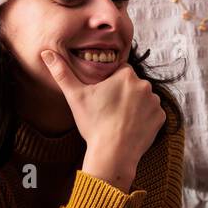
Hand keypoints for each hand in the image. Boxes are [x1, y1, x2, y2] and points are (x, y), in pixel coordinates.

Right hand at [41, 49, 164, 189]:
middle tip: (109, 110)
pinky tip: (131, 127)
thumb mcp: (75, 96)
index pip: (119, 71)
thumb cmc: (94, 124)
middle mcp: (145, 85)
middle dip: (123, 94)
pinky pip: (152, 113)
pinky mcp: (161, 117)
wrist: (113, 154)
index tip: (103, 97)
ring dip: (135, 105)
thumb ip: (62, 72)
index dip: (110, 83)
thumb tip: (46, 53)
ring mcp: (155, 102)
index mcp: (126, 75)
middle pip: (132, 85)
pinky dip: (144, 119)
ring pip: (143, 98)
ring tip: (120, 119)